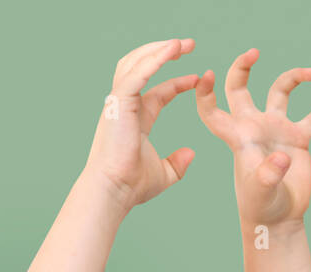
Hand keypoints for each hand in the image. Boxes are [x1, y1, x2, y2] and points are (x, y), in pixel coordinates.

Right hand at [84, 38, 200, 210]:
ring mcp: (119, 102)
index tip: (196, 78)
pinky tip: (171, 50)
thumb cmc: (131, 186)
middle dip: (163, 53)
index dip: (176, 83)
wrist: (114, 190)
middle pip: (142, 68)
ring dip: (158, 49)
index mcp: (136, 119)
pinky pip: (136, 73)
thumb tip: (191, 154)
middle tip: (188, 44)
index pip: (157, 92)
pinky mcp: (118, 102)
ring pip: (135, 63)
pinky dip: (153, 59)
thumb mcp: (163, 174)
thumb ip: (177, 164)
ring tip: (181, 42)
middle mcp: (125, 106)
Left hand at [195, 48, 310, 227]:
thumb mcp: (261, 192)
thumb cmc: (261, 207)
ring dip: (295, 77)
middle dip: (242, 67)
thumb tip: (282, 157)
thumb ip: (268, 174)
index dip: (205, 92)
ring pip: (280, 91)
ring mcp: (277, 130)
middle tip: (253, 52)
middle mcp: (254, 127)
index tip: (204, 74)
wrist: (278, 219)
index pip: (214, 111)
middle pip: (240, 88)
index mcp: (238, 137)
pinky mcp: (298, 139)